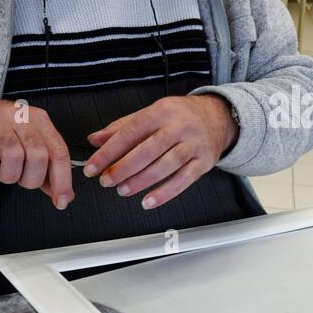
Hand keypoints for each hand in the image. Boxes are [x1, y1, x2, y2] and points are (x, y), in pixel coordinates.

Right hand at [0, 98, 74, 208]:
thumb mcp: (26, 144)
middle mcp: (19, 116)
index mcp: (38, 120)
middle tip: (19, 178)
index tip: (62, 200)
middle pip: (38, 156)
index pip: (59, 152)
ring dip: (7, 175)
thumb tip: (63, 193)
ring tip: (0, 171)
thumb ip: (45, 168)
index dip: (62, 180)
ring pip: (13, 156)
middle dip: (29, 179)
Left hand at [83, 94, 236, 209]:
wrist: (218, 117)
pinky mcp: (204, 162)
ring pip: (165, 166)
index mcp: (162, 111)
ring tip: (123, 190)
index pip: (131, 132)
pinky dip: (165, 193)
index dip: (109, 151)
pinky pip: (184, 180)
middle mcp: (180, 126)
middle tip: (106, 180)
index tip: (94, 166)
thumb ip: (122, 127)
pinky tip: (149, 201)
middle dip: (123, 168)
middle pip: (148, 150)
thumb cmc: (181, 116)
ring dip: (141, 181)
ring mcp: (194, 145)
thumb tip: (95, 139)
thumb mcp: (152, 113)